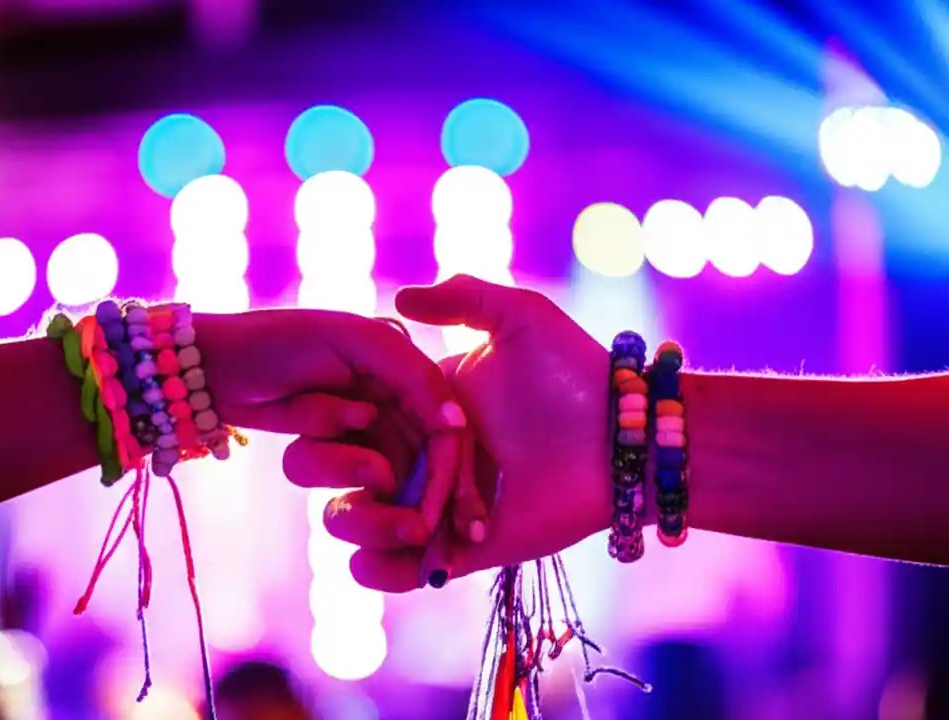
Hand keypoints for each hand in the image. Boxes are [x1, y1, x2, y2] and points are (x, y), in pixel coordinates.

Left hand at [193, 309, 465, 530]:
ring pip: (379, 484)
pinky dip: (320, 463)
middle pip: (421, 471)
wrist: (213, 360)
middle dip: (415, 507)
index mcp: (412, 376)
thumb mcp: (359, 341)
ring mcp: (362, 432)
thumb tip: (456, 422)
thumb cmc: (285, 339)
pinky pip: (336, 479)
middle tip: (414, 536)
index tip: (440, 518)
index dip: (450, 479)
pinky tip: (293, 416)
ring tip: (331, 469)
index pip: (447, 438)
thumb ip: (415, 376)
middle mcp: (395, 406)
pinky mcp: (329, 451)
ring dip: (353, 479)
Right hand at [283, 276, 619, 591]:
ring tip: (415, 520)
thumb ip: (463, 297)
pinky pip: (389, 571)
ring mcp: (430, 504)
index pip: (342, 414)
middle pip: (329, 471)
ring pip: (348, 524)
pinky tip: (414, 549)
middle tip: (385, 470)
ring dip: (361, 524)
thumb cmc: (574, 373)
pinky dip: (378, 569)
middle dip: (335, 472)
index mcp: (417, 404)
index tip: (354, 414)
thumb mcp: (522, 317)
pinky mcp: (454, 552)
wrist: (621, 441)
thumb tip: (400, 300)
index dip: (327, 416)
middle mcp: (414, 454)